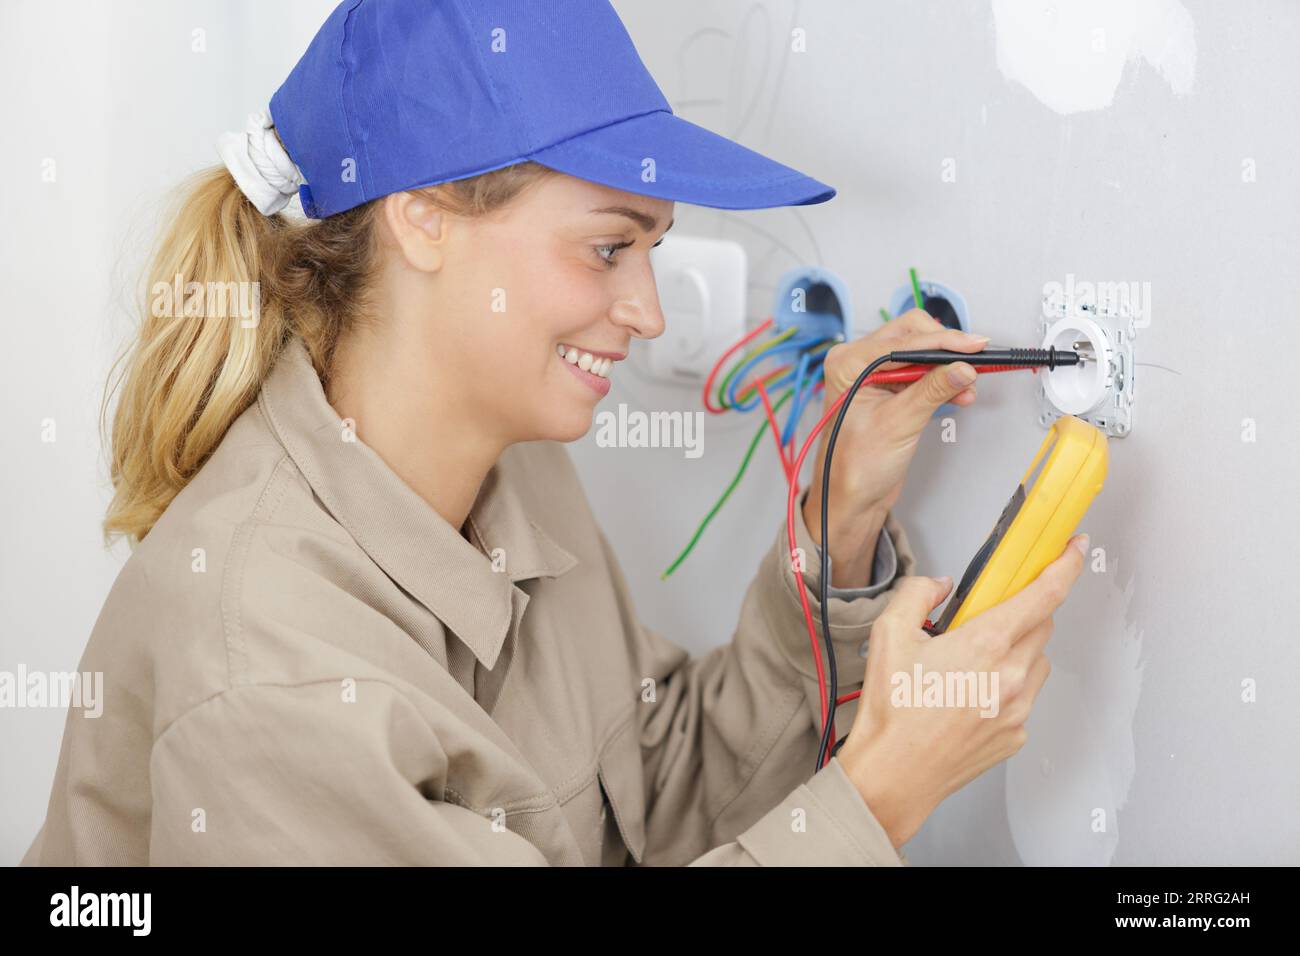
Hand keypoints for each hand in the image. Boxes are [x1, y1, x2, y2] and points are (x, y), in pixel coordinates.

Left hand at [802, 310, 987, 587]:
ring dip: (947, 366)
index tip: (975, 345)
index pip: (903, 340)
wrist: (852, 497)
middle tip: (975, 361)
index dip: (943, 341)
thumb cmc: (856, 466)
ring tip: (968, 385)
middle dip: (945, 349)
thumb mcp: (899, 424)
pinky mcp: (890, 389)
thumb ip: (933, 391)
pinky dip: (942, 380)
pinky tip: (959, 392)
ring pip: (920, 352)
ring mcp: (873, 374)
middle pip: (912, 336)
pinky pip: (922, 372)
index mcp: (848, 363)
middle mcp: (858, 362)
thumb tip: (963, 367)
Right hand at [837, 533, 1088, 847]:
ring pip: (1037, 663)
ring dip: (1017, 652)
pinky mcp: (1016, 735)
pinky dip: (1008, 688)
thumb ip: (917, 594)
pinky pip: (1025, 698)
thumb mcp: (888, 635)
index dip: (1066, 566)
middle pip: (1043, 626)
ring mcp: (1018, 709)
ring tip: (973, 665)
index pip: (1044, 595)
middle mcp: (1010, 676)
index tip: (1075, 549)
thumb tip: (940, 586)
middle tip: (986, 619)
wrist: (894, 774)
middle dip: (1024, 613)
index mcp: (985, 644)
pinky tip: (970, 697)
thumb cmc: (892, 711)